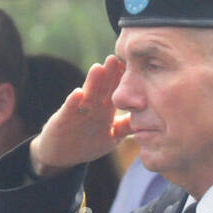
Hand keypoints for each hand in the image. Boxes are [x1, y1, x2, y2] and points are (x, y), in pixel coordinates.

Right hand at [30, 55, 130, 174]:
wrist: (61, 154)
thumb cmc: (88, 143)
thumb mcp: (111, 137)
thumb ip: (126, 127)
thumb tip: (150, 120)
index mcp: (105, 110)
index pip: (116, 92)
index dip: (122, 81)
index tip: (132, 68)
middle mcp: (92, 107)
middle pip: (102, 88)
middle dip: (109, 74)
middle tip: (115, 58)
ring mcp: (78, 112)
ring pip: (87, 95)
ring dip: (92, 82)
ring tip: (98, 68)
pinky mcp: (63, 119)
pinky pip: (69, 110)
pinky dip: (73, 102)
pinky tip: (78, 93)